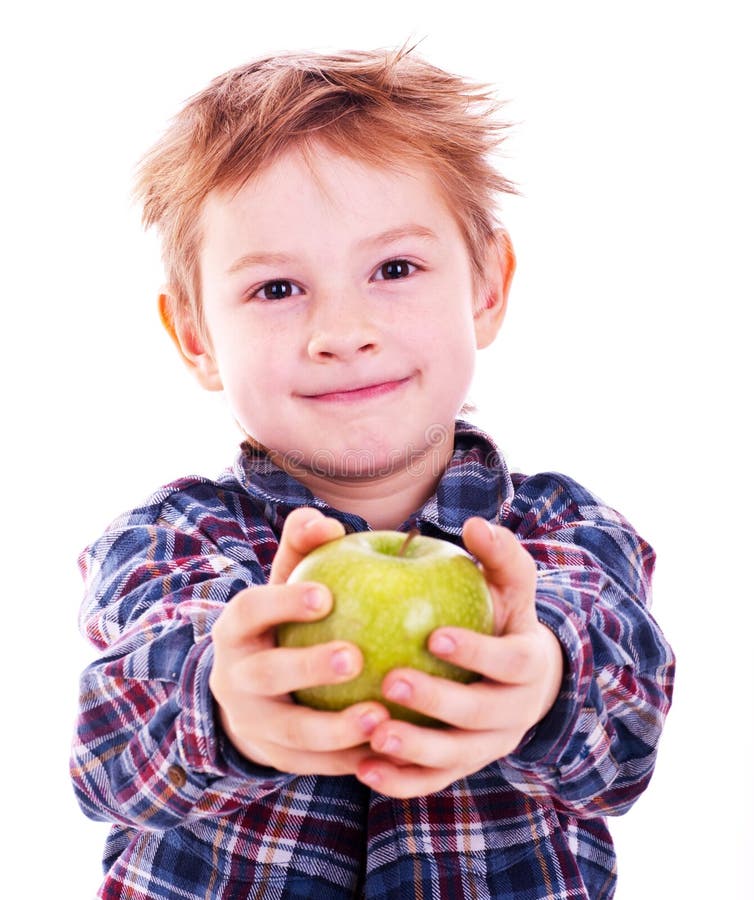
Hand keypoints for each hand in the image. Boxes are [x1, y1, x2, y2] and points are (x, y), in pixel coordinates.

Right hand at [209, 507, 389, 774]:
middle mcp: (235, 677)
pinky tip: (392, 750)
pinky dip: (351, 761)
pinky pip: (316, 766)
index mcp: (235, 629)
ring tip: (382, 716)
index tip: (326, 595)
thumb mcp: (284, 584)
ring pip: (290, 732)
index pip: (249, 609)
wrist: (250, 693)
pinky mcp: (278, 759)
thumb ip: (302, 549)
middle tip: (355, 657)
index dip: (282, 603)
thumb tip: (323, 520)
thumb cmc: (282, 623)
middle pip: (264, 674)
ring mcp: (254, 723)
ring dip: (336, 728)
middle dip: (306, 667)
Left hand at [356, 517, 563, 797]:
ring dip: (415, 750)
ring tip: (373, 734)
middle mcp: (516, 712)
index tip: (435, 636)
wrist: (515, 678)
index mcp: (529, 666)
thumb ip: (497, 554)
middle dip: (439, 703)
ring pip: (456, 757)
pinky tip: (362, 769)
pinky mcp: (462, 767)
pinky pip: (432, 782)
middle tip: (393, 682)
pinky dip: (400, 781)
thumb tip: (477, 523)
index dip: (478, 654)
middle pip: (481, 716)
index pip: (511, 663)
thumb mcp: (508, 586)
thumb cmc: (500, 617)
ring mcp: (489, 745)